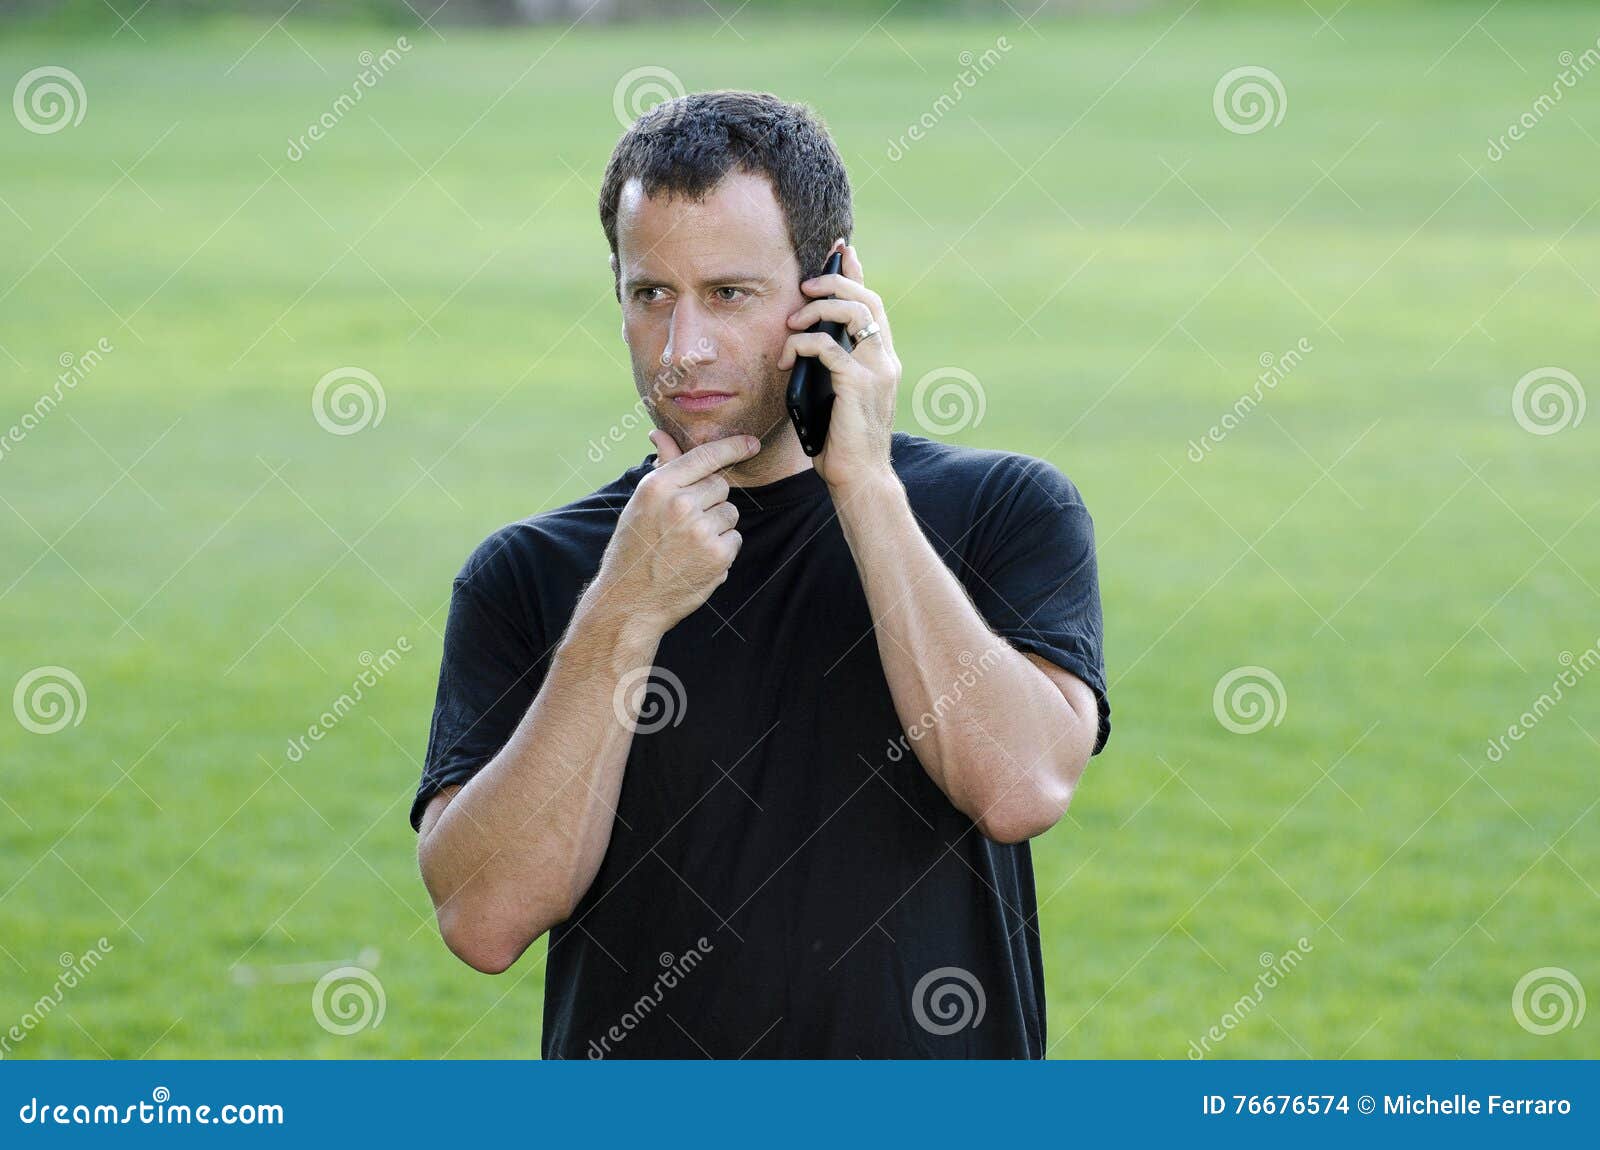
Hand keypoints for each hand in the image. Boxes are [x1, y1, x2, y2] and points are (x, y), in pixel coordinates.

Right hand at [596, 431, 756, 632]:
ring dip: (717, 526)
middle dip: (710, 501)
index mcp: (658, 486)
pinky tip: (697, 560)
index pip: (705, 456)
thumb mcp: (640, 504)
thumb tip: (660, 434)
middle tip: (685, 523)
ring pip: (730, 513)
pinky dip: (722, 549)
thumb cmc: (634, 548)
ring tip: (688, 544)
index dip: (732, 447)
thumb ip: (662, 469)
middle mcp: (681, 504)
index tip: (751, 442)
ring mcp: (701, 530)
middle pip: (721, 486)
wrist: (630, 600)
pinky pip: (735, 538)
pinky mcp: (719, 555)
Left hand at [780, 242, 900, 493]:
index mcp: (882, 358)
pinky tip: (788, 356)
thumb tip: (803, 344)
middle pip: (865, 299)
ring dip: (815, 309)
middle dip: (832, 283)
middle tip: (804, 286)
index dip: (856, 273)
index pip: (873, 303)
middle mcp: (885, 358)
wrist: (861, 478)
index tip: (841, 251)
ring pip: (851, 313)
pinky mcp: (858, 384)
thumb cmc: (843, 442)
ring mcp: (876, 370)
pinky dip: (803, 344)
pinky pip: (828, 347)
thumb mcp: (838, 395)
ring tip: (792, 322)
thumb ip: (832, 367)